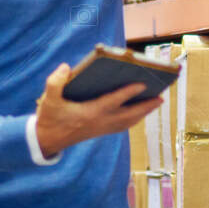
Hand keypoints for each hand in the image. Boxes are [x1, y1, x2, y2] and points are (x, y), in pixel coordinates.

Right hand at [34, 62, 161, 157]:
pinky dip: (134, 119)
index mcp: (89, 113)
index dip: (128, 93)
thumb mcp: (48, 99)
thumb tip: (66, 67)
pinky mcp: (101, 132)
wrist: (47, 140)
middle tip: (161, 98)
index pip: (113, 101)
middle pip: (129, 115)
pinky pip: (123, 126)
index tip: (142, 84)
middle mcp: (100, 122)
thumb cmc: (50, 117)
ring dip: (143, 113)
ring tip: (156, 102)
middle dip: (145, 107)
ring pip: (128, 122)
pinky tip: (140, 112)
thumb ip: (55, 82)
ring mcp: (102, 129)